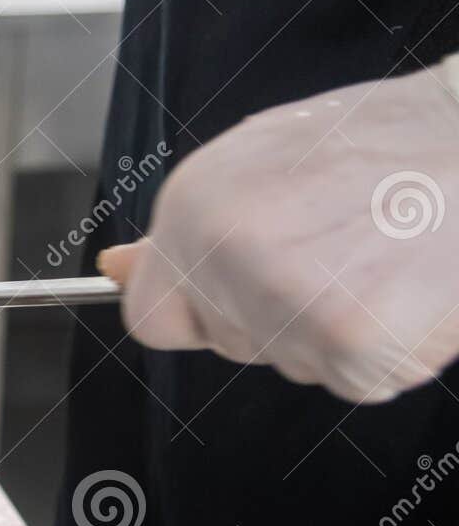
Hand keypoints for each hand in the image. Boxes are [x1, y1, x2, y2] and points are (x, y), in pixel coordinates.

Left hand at [98, 66, 458, 402]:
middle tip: (341, 249)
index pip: (150, 317)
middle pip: (229, 341)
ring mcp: (288, 308)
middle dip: (272, 314)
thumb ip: (185, 230)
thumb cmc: (391, 144)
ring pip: (292, 362)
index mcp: (194, 210)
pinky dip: (386, 352)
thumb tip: (113, 269)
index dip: (194, 311)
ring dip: (332, 331)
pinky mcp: (354, 349)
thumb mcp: (264, 161)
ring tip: (382, 259)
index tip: (228, 294)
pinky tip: (412, 291)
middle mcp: (227, 258)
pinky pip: (354, 381)